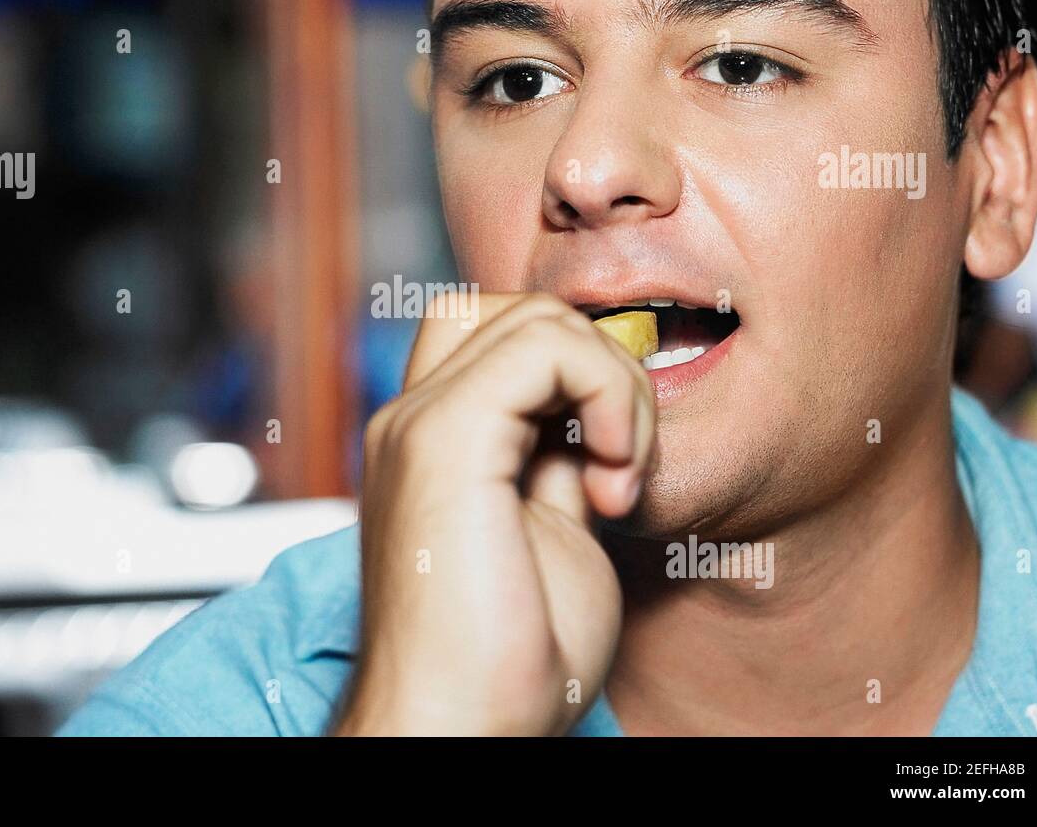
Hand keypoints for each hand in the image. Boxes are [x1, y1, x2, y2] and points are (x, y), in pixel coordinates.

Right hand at [333, 293, 654, 734]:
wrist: (463, 729)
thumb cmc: (506, 661)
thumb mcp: (556, 535)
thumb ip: (563, 467)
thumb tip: (597, 423)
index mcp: (433, 445)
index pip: (499, 337)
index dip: (577, 373)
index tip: (618, 460)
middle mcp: (412, 422)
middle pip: (511, 308)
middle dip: (595, 362)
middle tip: (624, 455)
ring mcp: (418, 425)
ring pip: (535, 316)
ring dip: (612, 384)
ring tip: (621, 477)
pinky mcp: (442, 439)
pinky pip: (544, 347)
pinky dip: (606, 393)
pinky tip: (615, 476)